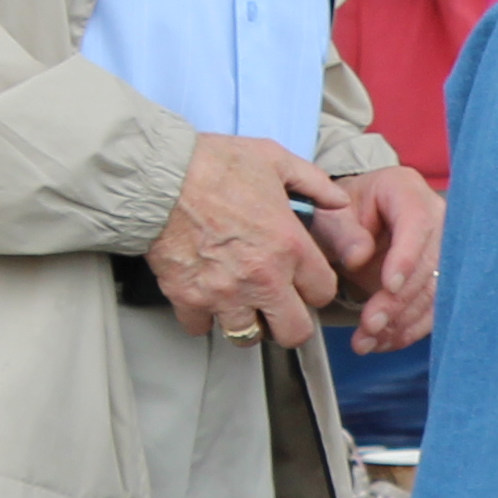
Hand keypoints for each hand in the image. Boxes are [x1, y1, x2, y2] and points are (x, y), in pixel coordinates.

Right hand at [151, 134, 349, 345]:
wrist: (159, 175)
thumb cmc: (213, 165)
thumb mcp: (275, 160)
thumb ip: (314, 183)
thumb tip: (338, 200)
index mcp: (289, 246)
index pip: (324, 294)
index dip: (316, 290)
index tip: (305, 284)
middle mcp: (261, 277)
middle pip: (293, 332)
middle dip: (289, 323)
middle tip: (279, 308)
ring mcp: (224, 292)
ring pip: (246, 337)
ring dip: (246, 323)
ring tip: (241, 303)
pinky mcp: (188, 297)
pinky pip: (200, 327)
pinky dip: (202, 317)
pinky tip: (205, 296)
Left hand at [308, 164, 449, 355]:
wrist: (351, 221)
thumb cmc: (339, 212)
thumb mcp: (329, 214)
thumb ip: (341, 232)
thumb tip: (359, 257)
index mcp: (406, 190)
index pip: (417, 223)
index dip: (406, 257)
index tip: (388, 286)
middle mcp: (434, 217)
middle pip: (429, 263)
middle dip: (399, 301)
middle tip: (369, 325)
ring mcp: (442, 248)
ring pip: (434, 291)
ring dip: (402, 322)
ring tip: (368, 341)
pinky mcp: (439, 277)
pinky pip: (432, 307)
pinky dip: (408, 329)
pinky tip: (383, 342)